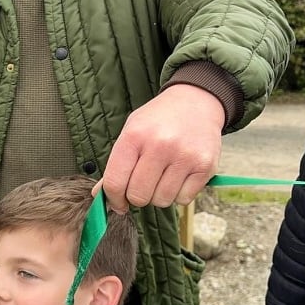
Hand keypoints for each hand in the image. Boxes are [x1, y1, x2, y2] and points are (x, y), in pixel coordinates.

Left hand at [100, 84, 224, 211]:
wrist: (195, 101)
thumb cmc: (158, 121)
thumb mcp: (131, 131)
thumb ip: (115, 164)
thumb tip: (99, 196)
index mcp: (134, 136)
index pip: (115, 182)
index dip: (114, 199)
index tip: (118, 203)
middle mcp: (159, 145)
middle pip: (139, 196)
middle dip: (138, 197)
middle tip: (143, 185)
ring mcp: (184, 156)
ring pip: (162, 201)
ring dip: (159, 195)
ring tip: (163, 176)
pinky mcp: (205, 166)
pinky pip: (184, 200)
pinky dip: (179, 194)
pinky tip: (179, 176)